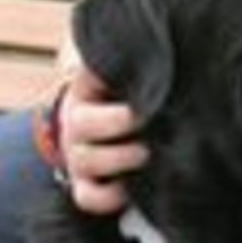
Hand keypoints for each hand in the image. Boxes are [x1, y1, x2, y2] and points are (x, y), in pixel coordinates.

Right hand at [59, 66, 148, 214]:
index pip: (85, 78)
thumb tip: (165, 45)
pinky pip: (88, 197)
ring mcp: (78, 156)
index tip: (135, 82)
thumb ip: (139, 66)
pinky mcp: (84, 185)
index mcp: (86, 90)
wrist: (102, 130)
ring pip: (85, 161)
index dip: (105, 78)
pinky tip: (130, 189)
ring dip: (118, 158)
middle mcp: (77, 122)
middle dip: (114, 123)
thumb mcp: (126, 78)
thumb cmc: (125, 98)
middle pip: (82, 123)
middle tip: (144, 119)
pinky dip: (109, 197)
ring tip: (146, 153)